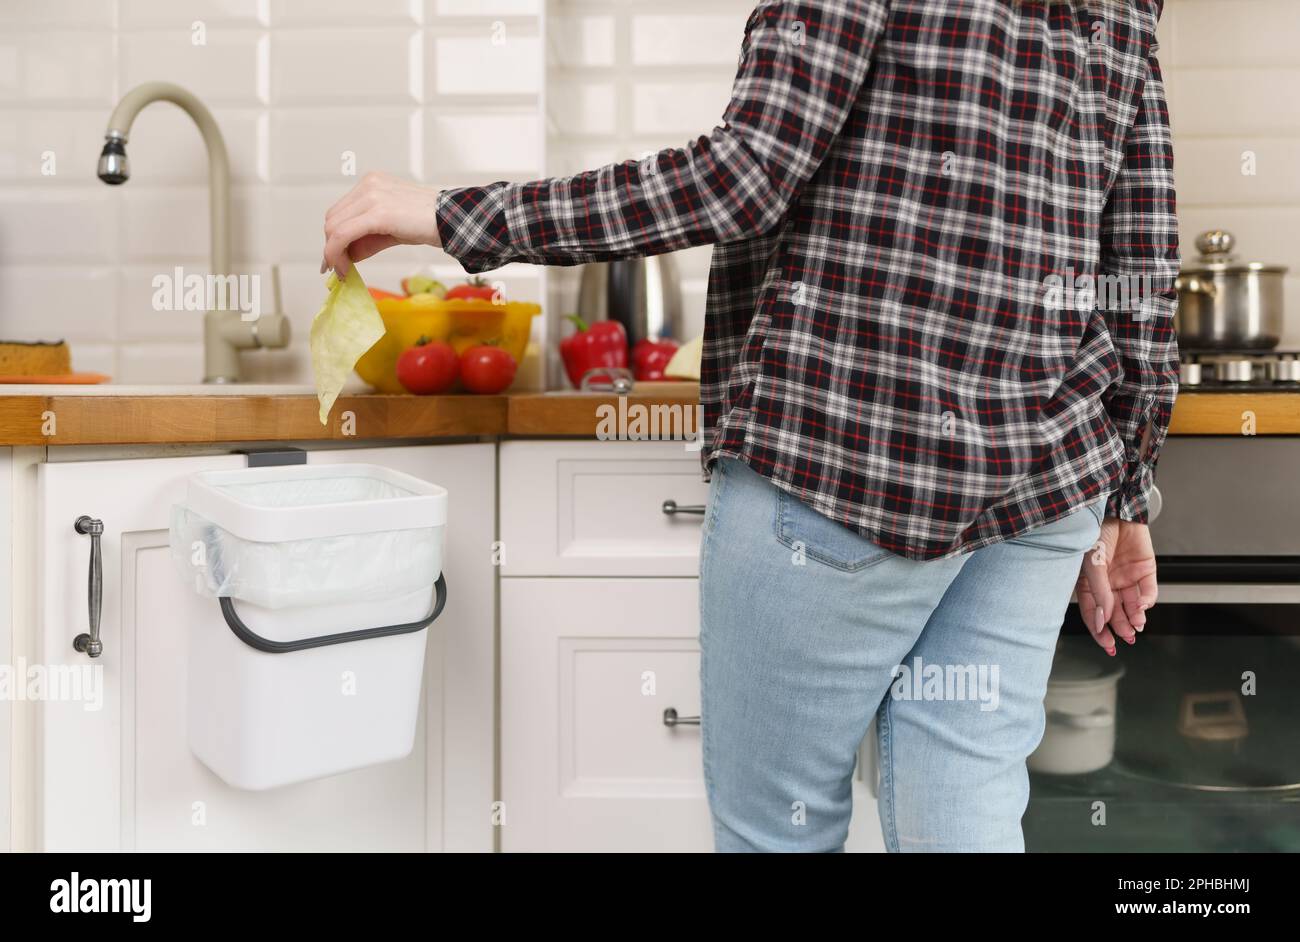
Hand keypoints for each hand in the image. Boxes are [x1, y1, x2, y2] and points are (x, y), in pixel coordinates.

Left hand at [322, 172, 442, 275]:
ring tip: (343, 271)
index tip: (335, 259)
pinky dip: (336, 254)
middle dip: (331, 247)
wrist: (453, 220)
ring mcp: (371, 196)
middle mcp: (368, 185)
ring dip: (333, 253)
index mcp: (371, 183)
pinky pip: (343, 235)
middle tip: (338, 269)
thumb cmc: (430, 223)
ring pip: (334, 228)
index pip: (340, 212)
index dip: (333, 238)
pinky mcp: (377, 213)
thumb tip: (348, 255)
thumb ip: (368, 237)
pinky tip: (343, 269)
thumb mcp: (393, 227)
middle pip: (332, 219)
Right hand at [1075, 518, 1157, 654]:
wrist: (1118, 508)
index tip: (1106, 643)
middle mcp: (1107, 583)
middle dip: (1120, 627)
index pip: (1093, 612)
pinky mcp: (1145, 571)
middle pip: (1114, 612)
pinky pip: (1148, 592)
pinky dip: (1146, 601)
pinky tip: (1142, 606)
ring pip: (1131, 606)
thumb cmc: (1095, 530)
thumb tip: (1102, 619)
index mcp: (1087, 582)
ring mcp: (1126, 577)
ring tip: (1136, 626)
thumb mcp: (1092, 564)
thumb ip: (1098, 593)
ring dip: (1134, 617)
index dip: (1099, 629)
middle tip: (1125, 638)